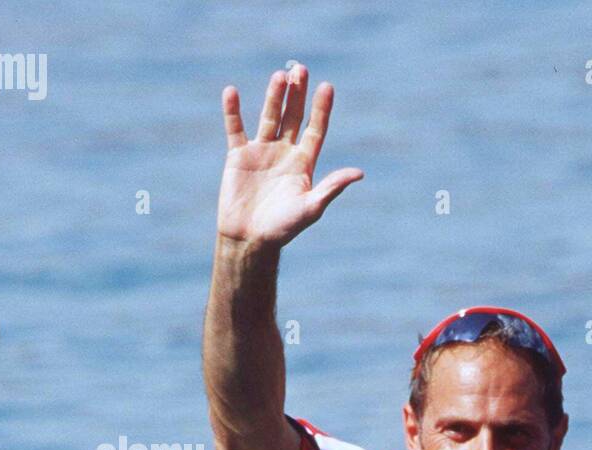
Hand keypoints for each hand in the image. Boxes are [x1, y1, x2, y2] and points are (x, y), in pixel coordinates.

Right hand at [217, 65, 363, 247]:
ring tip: (280, 75)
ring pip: (269, 117)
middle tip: (301, 69)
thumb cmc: (284, 228)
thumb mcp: (311, 207)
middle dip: (298, 95)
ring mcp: (261, 151)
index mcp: (304, 164)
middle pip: (293, 117)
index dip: (321, 109)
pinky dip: (232, 111)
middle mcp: (284, 153)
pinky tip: (232, 92)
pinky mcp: (238, 156)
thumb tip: (359, 173)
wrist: (251, 239)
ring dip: (274, 96)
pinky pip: (235, 128)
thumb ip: (332, 187)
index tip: (327, 87)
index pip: (315, 130)